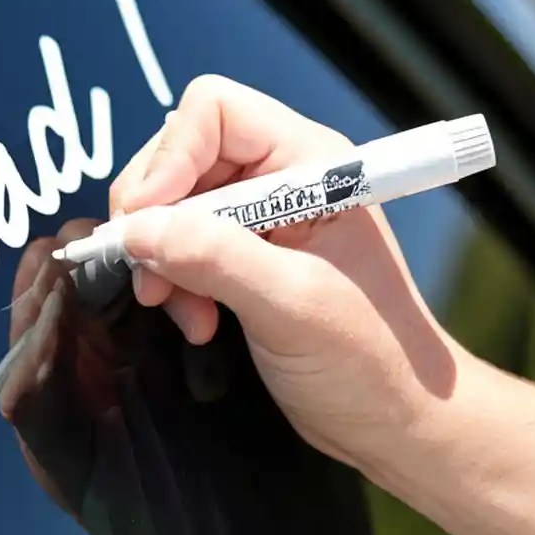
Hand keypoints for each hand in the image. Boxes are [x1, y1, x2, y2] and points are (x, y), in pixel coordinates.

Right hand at [109, 75, 461, 466]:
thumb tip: (137, 230)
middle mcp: (283, 177)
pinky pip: (180, 245)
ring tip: (182, 310)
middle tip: (153, 275)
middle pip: (181, 155)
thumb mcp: (291, 304)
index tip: (144, 219)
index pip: (214, 112)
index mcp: (311, 163)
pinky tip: (197, 322)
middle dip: (157, 216)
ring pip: (172, 205)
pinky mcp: (244, 257)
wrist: (396, 421)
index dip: (169, 157)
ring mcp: (261, 218)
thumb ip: (213, 257)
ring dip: (161, 257)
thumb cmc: (373, 360)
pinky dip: (172, 281)